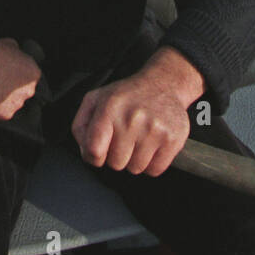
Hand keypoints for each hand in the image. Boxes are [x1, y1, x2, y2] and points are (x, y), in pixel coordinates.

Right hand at [0, 37, 40, 121]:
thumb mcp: (12, 46)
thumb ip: (18, 56)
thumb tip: (15, 56)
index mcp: (34, 75)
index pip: (29, 82)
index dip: (17, 81)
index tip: (8, 79)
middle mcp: (29, 91)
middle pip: (22, 95)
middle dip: (11, 92)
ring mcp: (17, 104)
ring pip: (11, 105)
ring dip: (2, 101)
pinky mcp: (3, 114)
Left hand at [71, 48, 202, 176]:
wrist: (163, 84)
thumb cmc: (125, 96)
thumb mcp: (95, 100)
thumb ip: (81, 126)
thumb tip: (86, 152)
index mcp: (109, 107)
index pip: (94, 150)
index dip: (94, 156)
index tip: (99, 150)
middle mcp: (132, 117)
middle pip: (116, 163)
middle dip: (117, 155)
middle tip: (124, 138)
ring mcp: (155, 128)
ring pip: (136, 169)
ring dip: (135, 159)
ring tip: (138, 139)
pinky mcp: (173, 138)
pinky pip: (155, 170)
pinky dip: (152, 163)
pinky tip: (151, 144)